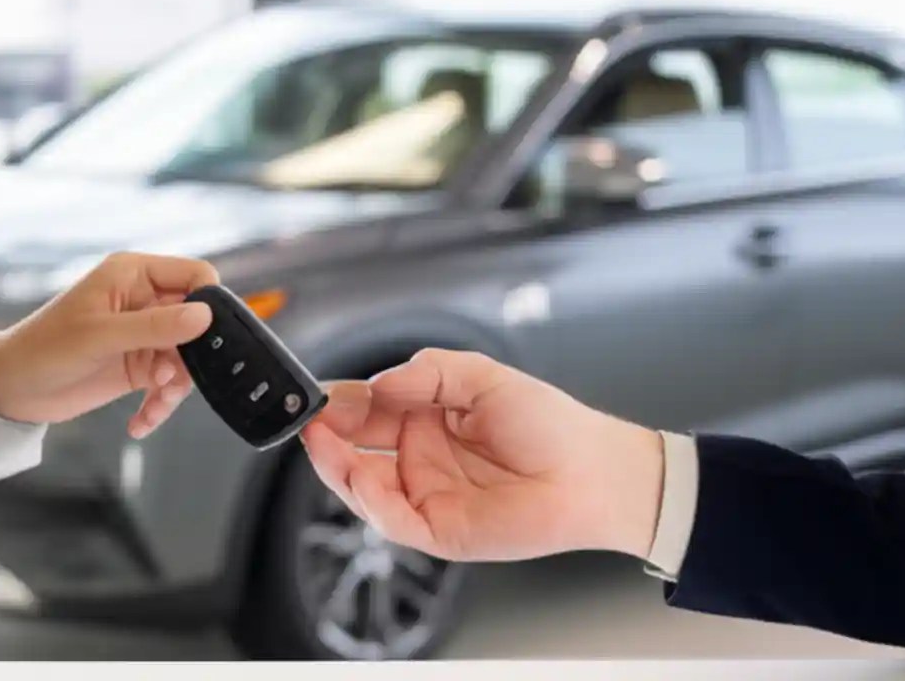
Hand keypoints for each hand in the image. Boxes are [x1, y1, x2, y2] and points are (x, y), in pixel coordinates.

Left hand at [0, 252, 217, 436]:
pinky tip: (141, 422)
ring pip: (187, 357)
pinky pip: (168, 383)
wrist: (12, 389)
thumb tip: (205, 317)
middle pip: (197, 321)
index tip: (208, 336)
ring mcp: (143, 336)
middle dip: (194, 354)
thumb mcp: (101, 335)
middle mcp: (144, 301)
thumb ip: (155, 326)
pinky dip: (161, 404)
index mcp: (134, 275)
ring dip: (176, 385)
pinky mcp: (139, 366)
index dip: (208, 302)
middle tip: (177, 378)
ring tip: (155, 403)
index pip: (193, 275)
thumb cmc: (44, 348)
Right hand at [301, 349, 663, 562]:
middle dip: (328, 436)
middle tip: (309, 421)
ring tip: (322, 443)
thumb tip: (380, 382)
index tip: (317, 396)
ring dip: (337, 467)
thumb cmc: (552, 426)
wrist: (594, 474)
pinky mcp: (440, 531)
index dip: (340, 404)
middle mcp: (421, 457)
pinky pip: (393, 520)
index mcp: (428, 419)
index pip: (369, 410)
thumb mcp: (484, 377)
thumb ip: (430, 373)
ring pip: (365, 488)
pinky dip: (371, 501)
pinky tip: (361, 477)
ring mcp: (427, 495)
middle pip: (356, 449)